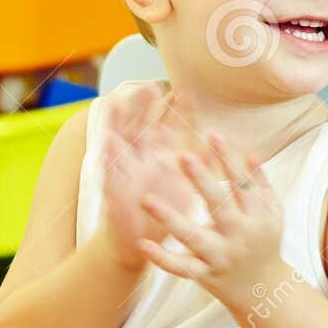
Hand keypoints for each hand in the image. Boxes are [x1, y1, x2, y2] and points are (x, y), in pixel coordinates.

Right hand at [98, 84, 197, 270]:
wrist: (141, 241)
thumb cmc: (167, 211)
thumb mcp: (186, 184)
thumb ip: (199, 164)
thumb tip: (220, 145)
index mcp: (163, 155)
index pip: (170, 127)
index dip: (176, 111)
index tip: (184, 93)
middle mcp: (144, 158)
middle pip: (142, 125)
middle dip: (145, 107)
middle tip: (149, 87)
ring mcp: (127, 170)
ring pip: (120, 140)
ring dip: (118, 123)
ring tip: (117, 103)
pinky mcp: (114, 188)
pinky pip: (110, 169)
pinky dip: (108, 155)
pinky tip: (107, 140)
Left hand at [135, 129, 290, 310]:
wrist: (265, 292)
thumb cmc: (265, 243)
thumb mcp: (273, 213)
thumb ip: (260, 183)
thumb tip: (249, 153)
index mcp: (258, 216)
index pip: (243, 183)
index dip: (229, 159)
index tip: (213, 135)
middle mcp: (240, 236)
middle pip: (220, 206)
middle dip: (202, 181)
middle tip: (183, 156)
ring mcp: (221, 257)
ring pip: (194, 237)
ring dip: (170, 219)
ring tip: (147, 200)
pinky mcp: (205, 275)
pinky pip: (181, 268)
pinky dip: (162, 258)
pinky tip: (142, 244)